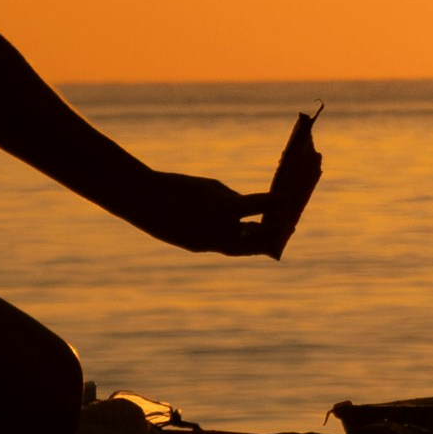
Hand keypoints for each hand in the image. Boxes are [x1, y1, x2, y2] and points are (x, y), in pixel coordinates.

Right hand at [125, 172, 276, 256]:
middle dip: (274, 234)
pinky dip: (236, 241)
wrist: (143, 200)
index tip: (289, 199)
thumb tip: (248, 212)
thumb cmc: (178, 186)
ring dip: (256, 242)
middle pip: (258, 239)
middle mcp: (221, 231)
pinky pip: (222, 246)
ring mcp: (208, 243)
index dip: (278, 202)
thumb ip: (233, 200)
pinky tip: (242, 234)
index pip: (262, 207)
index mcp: (226, 210)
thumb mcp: (211, 187)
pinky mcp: (196, 247)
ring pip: (241, 248)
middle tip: (287, 226)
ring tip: (268, 234)